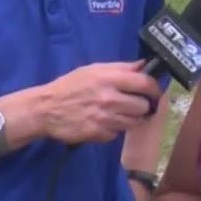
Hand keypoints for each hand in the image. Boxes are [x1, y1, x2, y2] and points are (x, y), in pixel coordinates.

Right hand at [40, 61, 160, 144]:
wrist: (46, 109)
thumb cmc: (70, 86)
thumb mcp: (93, 70)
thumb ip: (120, 68)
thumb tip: (144, 66)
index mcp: (108, 78)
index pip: (144, 84)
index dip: (155, 89)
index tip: (155, 92)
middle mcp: (109, 98)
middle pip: (143, 106)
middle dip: (142, 106)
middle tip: (134, 104)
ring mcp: (104, 118)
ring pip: (133, 122)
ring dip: (129, 119)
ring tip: (118, 113)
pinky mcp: (98, 134)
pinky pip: (117, 134)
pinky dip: (114, 130)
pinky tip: (104, 122)